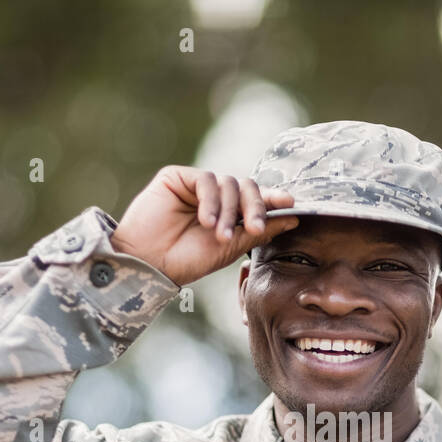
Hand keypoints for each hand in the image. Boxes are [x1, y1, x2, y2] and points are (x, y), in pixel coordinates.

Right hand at [109, 166, 298, 285]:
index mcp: (229, 214)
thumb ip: (258, 231)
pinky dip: (210, 201)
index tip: (291, 204)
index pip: (256, 200)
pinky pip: (206, 179)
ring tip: (219, 236)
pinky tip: (205, 221)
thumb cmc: (186, 261)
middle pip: (247, 187)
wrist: (148, 263)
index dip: (273, 200)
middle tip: (253, 228)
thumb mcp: (229, 248)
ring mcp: (197, 186)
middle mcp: (215, 197)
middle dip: (254, 207)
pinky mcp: (178, 177)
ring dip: (228, 211)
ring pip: (229, 183)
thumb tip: (293, 216)